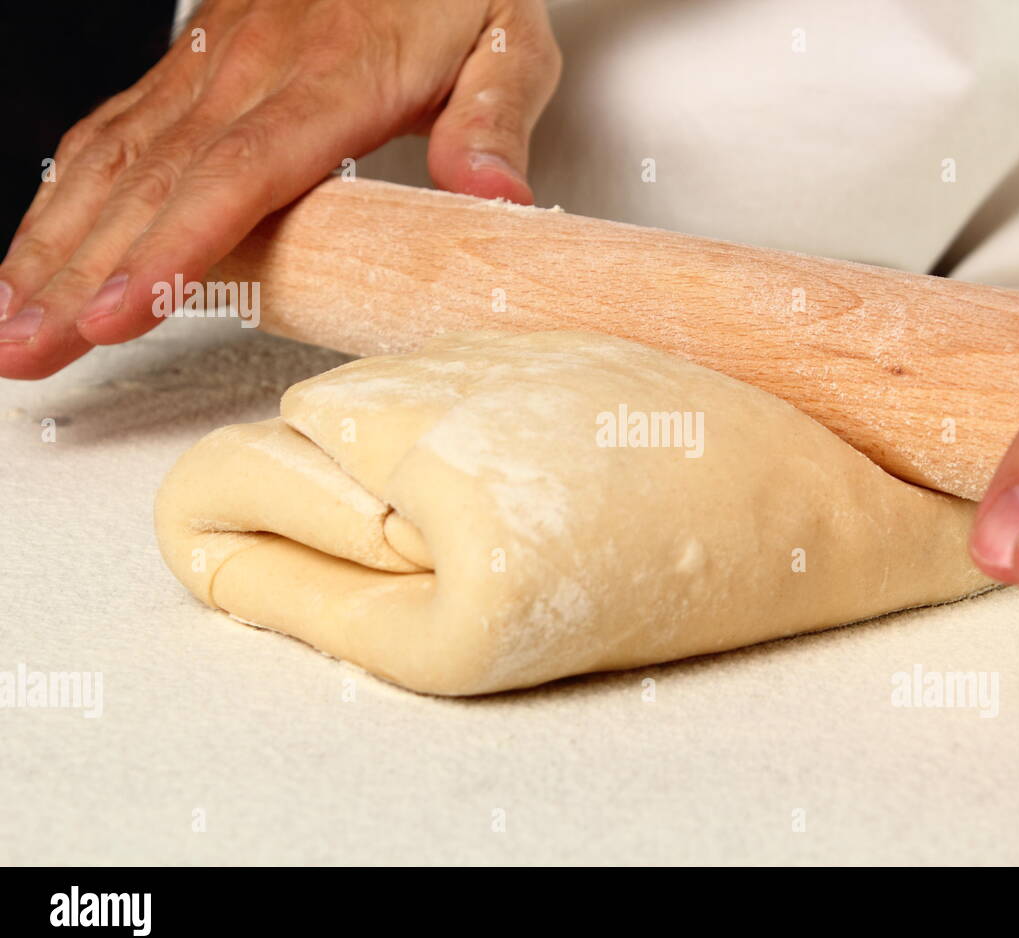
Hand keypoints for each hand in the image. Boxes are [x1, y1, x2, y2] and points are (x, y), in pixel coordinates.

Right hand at [0, 0, 560, 377]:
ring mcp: (211, 66)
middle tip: (25, 349)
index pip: (239, 175)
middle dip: (80, 274)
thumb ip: (494, 122)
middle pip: (151, 183)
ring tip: (9, 322)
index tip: (120, 312)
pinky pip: (114, 131)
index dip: (174, 248)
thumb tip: (498, 197)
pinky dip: (65, 194)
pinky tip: (35, 246)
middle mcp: (252, 71)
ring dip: (52, 245)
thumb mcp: (506, 44)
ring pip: (114, 162)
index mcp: (331, 77)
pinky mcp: (192, 67)